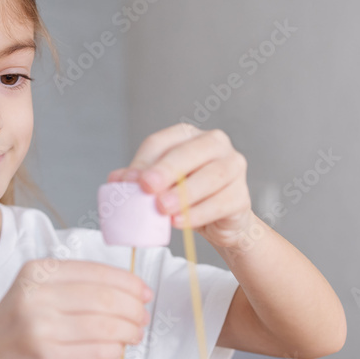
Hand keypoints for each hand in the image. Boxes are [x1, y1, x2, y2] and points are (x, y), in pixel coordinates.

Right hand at [0, 259, 151, 358]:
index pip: (97, 272)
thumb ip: (76, 285)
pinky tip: (116, 349)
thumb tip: (131, 290)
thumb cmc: (16, 328)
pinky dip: (115, 350)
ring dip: (129, 331)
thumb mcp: (36, 291)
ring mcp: (40, 329)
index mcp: (37, 272)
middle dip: (133, 309)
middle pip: (105, 299)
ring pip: (105, 325)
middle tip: (141, 318)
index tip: (143, 293)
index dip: (128, 283)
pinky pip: (97, 352)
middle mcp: (36, 296)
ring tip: (133, 335)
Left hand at [107, 123, 253, 250]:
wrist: (220, 222)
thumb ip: (139, 180)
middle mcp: (215, 144)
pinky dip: (198, 213)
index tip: (129, 181)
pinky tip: (179, 222)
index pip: (162, 142)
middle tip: (147, 187)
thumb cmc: (187, 198)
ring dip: (184, 193)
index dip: (144, 161)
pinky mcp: (242, 194)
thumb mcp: (159, 187)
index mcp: (188, 136)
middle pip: (190, 152)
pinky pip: (221, 202)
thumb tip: (117, 180)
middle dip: (167, 170)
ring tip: (162, 209)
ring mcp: (233, 166)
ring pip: (211, 176)